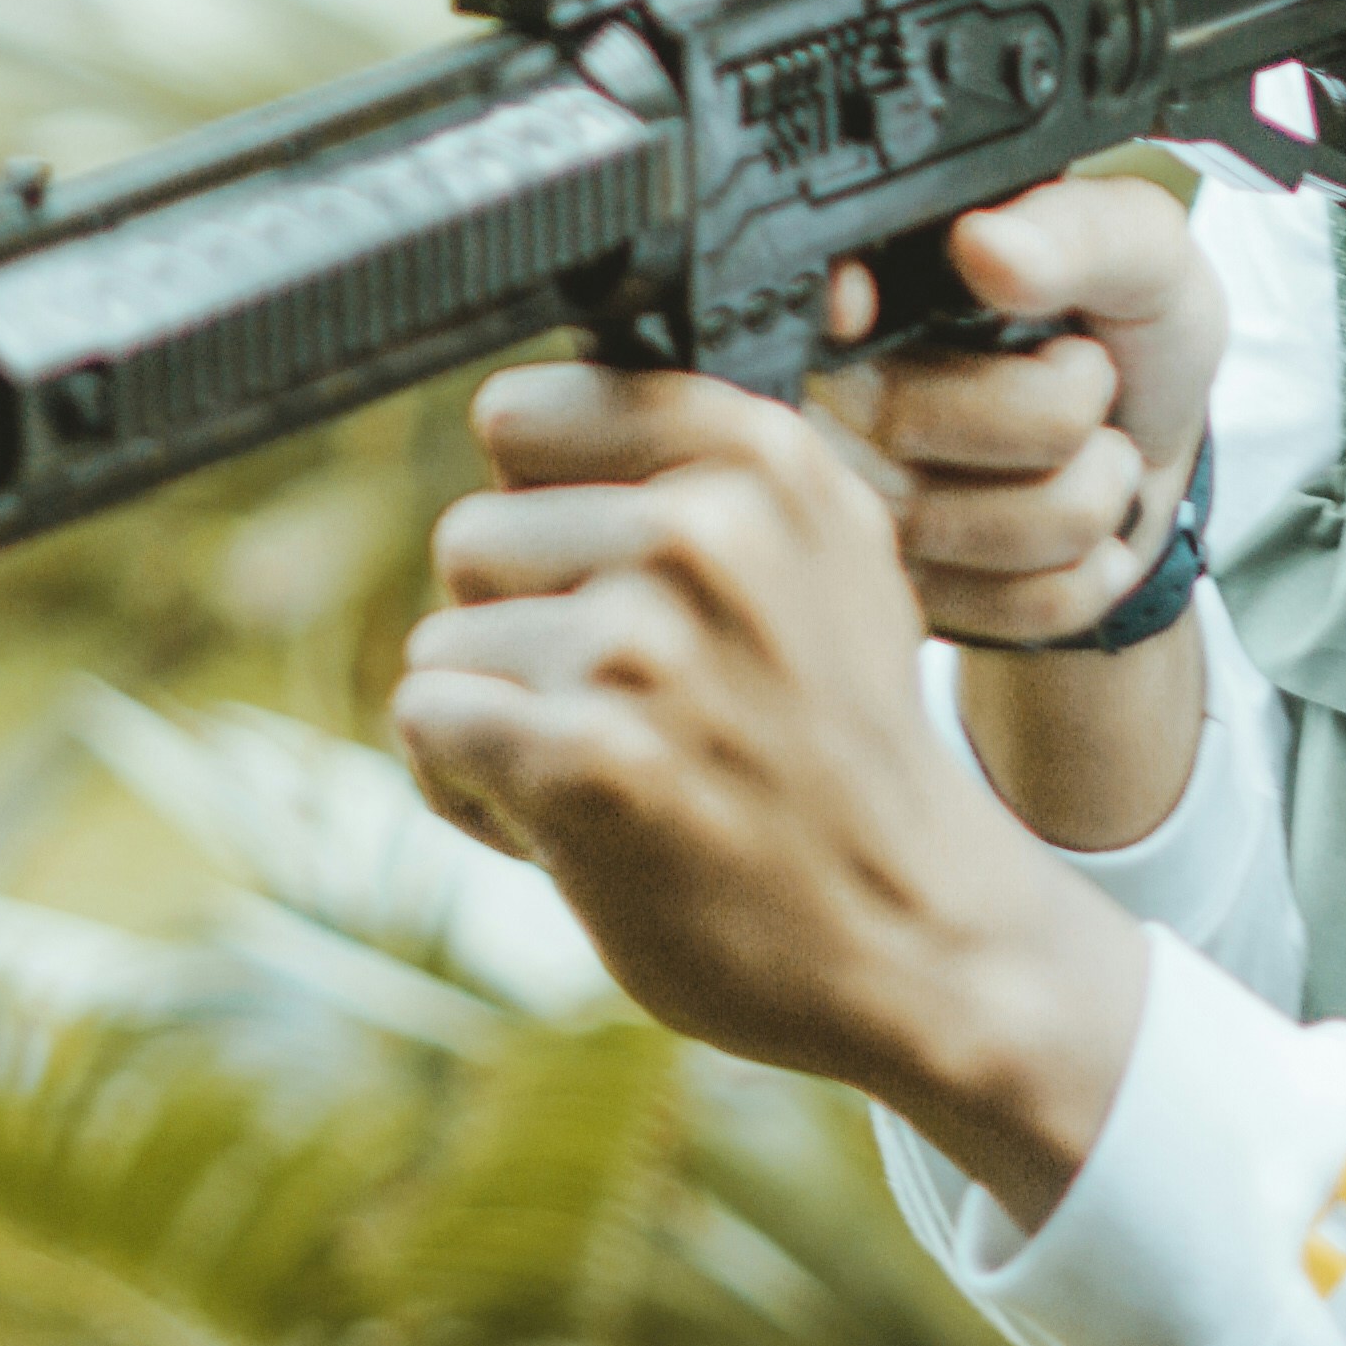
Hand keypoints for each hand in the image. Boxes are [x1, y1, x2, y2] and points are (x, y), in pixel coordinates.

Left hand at [389, 361, 1144, 1223]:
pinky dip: (472, 791)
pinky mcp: (581, 757)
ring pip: (445, 643)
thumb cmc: (838, 753)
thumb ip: (700, 471)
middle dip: (521, 632)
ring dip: (502, 724)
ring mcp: (641, 642)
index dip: (543, 510)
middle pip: (471, 537)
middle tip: (637, 711)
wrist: (919, 937)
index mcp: (762, 459)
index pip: (524, 412)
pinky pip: (426, 724)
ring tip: (621, 774)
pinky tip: (578, 826)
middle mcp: (705, 530)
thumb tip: (524, 408)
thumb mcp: (824, 558)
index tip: (610, 581)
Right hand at [817, 175, 1224, 657]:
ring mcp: (865, 505)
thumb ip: (1074, 232)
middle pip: (902, 422)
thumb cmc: (1132, 334)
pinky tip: (1087, 528)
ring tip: (1097, 451)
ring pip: (963, 527)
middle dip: (1058, 416)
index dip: (834, 308)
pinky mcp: (915, 595)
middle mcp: (842, 394)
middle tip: (1091, 378)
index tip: (862, 306)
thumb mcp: (1141, 252)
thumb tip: (984, 245)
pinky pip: (1008, 603)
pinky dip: (1087, 570)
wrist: (1163, 448)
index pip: (795, 300)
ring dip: (1087, 498)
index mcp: (881, 285)